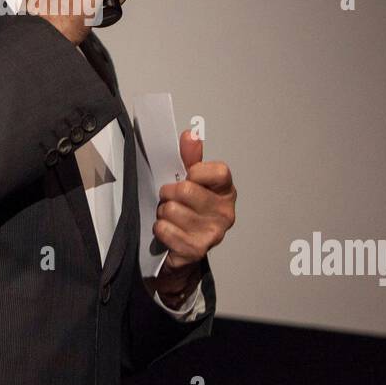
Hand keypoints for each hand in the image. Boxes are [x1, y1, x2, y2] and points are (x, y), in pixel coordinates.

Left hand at [152, 130, 235, 306]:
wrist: (180, 249)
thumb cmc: (186, 210)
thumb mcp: (189, 180)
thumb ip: (190, 157)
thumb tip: (191, 134)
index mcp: (226, 192)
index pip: (219, 172)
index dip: (198, 171)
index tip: (189, 175)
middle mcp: (225, 213)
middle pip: (186, 190)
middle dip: (169, 193)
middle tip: (171, 199)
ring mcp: (212, 234)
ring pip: (172, 210)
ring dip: (163, 212)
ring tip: (169, 216)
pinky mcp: (195, 250)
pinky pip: (165, 229)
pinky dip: (159, 229)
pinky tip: (167, 231)